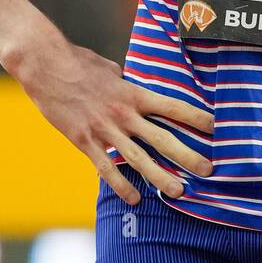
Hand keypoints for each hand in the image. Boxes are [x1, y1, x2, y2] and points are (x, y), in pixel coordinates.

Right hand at [17, 39, 213, 204]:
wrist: (45, 65)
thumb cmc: (79, 63)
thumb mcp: (111, 70)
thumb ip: (126, 85)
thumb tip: (134, 89)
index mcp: (134, 92)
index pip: (173, 106)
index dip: (196, 117)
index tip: (216, 128)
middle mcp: (124, 113)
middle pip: (163, 137)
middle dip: (188, 155)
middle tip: (209, 170)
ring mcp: (105, 129)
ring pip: (139, 159)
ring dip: (160, 177)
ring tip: (179, 192)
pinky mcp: (84, 141)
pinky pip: (107, 168)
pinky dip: (121, 186)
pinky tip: (134, 199)